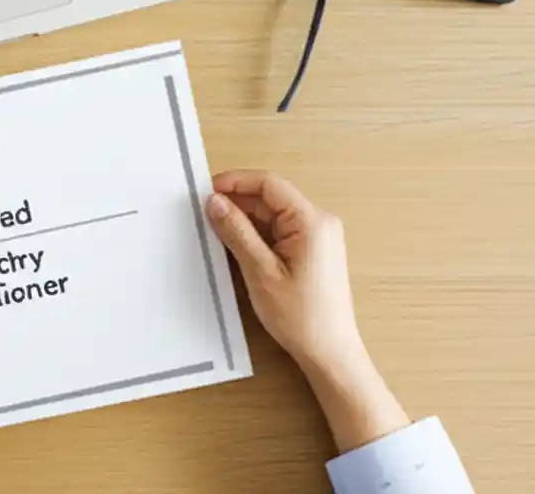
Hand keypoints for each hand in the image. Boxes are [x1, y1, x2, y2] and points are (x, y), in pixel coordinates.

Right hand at [203, 170, 361, 372]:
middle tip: (205, 214)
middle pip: (271, 198)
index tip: (206, 190)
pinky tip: (237, 246)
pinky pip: (281, 230)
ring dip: (246, 220)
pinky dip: (258, 234)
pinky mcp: (314, 249)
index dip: (235, 182)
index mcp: (312, 222)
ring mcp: (319, 236)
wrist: (330, 352)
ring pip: (274, 214)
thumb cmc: (301, 317)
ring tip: (216, 232)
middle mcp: (320, 222)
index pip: (269, 184)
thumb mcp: (260, 272)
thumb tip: (215, 202)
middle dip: (237, 202)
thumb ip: (237, 232)